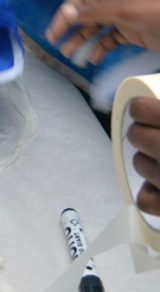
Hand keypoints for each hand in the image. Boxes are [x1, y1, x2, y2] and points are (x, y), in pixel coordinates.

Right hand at [45, 0, 159, 62]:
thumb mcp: (123, 9)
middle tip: (57, 45)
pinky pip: (110, 41)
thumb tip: (65, 12)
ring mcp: (124, 18)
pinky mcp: (132, 33)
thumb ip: (94, 11)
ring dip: (83, 41)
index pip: (80, 0)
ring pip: (96, 29)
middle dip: (71, 30)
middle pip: (86, 15)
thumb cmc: (155, 12)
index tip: (54, 32)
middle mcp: (114, 2)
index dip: (65, 15)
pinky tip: (94, 59)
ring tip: (72, 56)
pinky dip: (101, 49)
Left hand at [126, 96, 159, 214]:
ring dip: (149, 163)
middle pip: (136, 136)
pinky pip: (144, 200)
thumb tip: (153, 92)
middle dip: (144, 135)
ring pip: (139, 165)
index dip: (142, 110)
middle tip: (156, 137)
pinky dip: (153, 194)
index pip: (141, 109)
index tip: (144, 111)